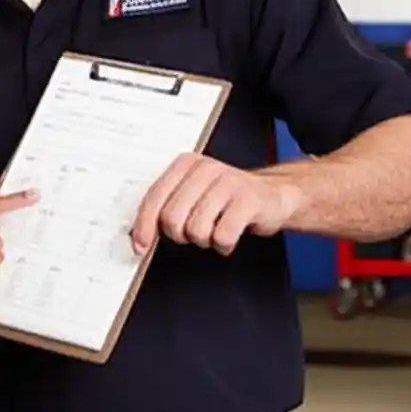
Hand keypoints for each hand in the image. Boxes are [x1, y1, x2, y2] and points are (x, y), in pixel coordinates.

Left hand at [131, 153, 300, 255]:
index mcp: (185, 165)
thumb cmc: (226, 199)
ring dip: (205, 240)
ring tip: (216, 228)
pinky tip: (230, 235)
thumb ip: (165, 209)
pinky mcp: (248, 199)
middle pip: (172, 219)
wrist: (273, 195)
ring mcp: (229, 182)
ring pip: (197, 230)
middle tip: (195, 232)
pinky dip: (225, 245)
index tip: (140, 246)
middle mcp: (205, 169)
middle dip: (181, 235)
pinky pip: (223, 236)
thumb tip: (138, 237)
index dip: (144, 227)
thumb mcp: (192, 195)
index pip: (154, 199)